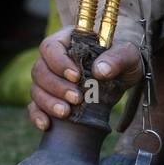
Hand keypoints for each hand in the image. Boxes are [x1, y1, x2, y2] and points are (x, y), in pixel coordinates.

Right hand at [26, 26, 143, 131]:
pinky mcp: (51, 98)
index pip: (51, 47)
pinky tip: (46, 125)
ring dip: (48, 102)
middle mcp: (54, 58)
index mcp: (69, 39)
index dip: (59, 62)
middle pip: (40, 70)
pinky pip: (34, 106)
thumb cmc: (125, 58)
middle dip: (56, 87)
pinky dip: (37, 116)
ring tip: (66, 112)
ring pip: (36, 89)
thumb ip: (118, 58)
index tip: (76, 76)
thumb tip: (100, 70)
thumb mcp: (129, 54)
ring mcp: (50, 78)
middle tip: (77, 98)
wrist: (126, 74)